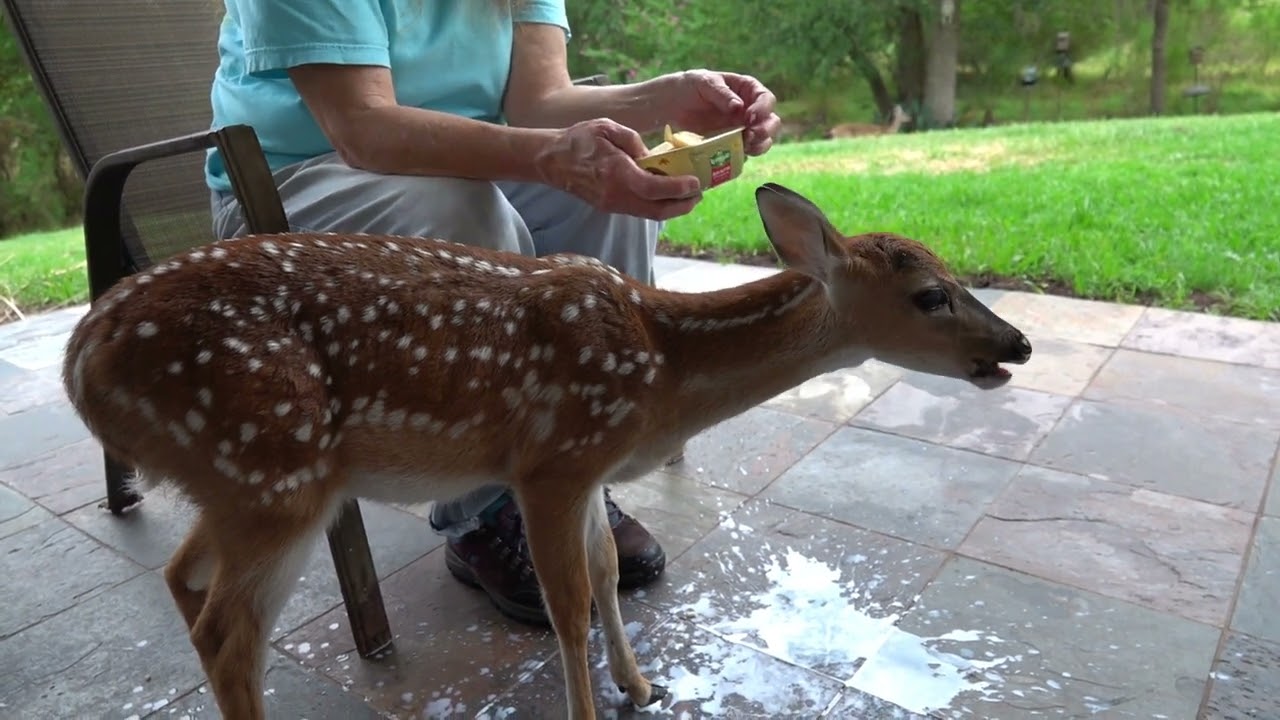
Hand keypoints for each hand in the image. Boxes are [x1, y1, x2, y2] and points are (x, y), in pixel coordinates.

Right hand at [534, 118, 703, 220]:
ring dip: (673, 209)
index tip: (696, 183)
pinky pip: (640, 211)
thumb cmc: (579, 140)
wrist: (551, 160)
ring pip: (650, 215)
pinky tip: (667, 196)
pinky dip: (658, 206)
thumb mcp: (608, 128)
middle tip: (699, 194)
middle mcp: (615, 194)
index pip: (653, 188)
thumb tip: (654, 157)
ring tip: (689, 196)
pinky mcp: (609, 207)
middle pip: (657, 210)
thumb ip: (633, 141)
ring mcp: (612, 204)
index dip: (678, 189)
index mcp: (616, 172)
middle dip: (682, 205)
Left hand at [657, 69, 780, 155]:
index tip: (750, 118)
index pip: (766, 99)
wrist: (672, 104)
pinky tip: (734, 156)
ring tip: (746, 147)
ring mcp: (742, 128)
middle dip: (765, 131)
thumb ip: (721, 94)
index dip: (763, 109)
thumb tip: (738, 107)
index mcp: (747, 90)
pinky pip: (744, 152)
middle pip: (771, 122)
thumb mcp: (704, 83)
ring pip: (763, 140)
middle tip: (750, 136)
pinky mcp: (732, 143)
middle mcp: (750, 110)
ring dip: (759, 146)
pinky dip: (743, 156)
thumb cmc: (690, 86)